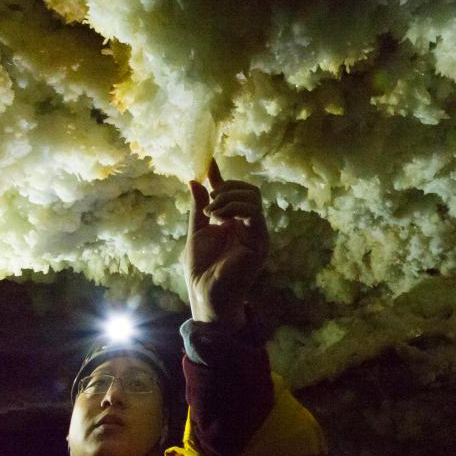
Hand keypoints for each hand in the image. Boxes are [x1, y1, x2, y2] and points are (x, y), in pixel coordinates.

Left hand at [185, 158, 268, 328]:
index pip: (233, 193)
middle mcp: (248, 225)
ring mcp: (256, 232)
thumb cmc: (201, 268)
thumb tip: (195, 181)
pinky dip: (234, 207)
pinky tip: (218, 218)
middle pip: (248, 190)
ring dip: (228, 197)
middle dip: (226, 187)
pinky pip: (254, 211)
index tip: (208, 162)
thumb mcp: (197, 231)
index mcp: (234, 222)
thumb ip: (199, 207)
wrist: (206, 293)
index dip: (221, 176)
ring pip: (253, 196)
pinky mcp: (260, 240)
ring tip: (211, 213)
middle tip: (209, 201)